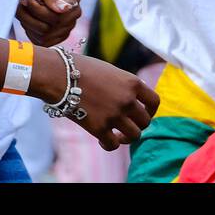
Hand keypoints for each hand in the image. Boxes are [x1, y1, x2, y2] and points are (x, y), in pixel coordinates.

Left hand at [17, 0, 81, 47]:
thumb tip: (65, 9)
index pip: (61, 13)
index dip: (40, 9)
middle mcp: (73, 14)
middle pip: (53, 25)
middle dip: (32, 14)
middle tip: (22, 1)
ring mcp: (66, 27)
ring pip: (45, 34)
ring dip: (28, 22)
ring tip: (22, 8)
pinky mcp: (55, 38)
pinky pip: (41, 41)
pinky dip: (30, 31)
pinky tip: (28, 19)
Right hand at [27, 49, 158, 150]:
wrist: (60, 75)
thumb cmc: (83, 70)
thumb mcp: (112, 71)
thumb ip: (125, 86)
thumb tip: (133, 100)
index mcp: (133, 83)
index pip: (154, 101)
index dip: (151, 111)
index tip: (143, 114)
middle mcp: (127, 100)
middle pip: (146, 122)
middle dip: (138, 125)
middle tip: (128, 126)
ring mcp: (114, 115)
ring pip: (134, 135)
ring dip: (127, 138)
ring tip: (118, 136)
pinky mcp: (99, 128)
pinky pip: (113, 145)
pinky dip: (110, 145)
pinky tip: (102, 140)